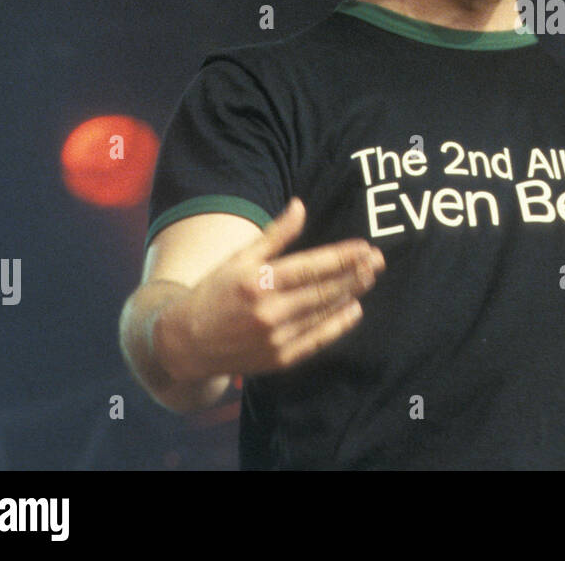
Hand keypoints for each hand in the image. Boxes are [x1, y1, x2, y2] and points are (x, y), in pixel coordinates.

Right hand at [163, 198, 384, 379]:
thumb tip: (301, 205)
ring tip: (369, 278)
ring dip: (351, 294)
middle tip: (378, 261)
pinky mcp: (279, 359)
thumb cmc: (215, 292)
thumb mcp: (240, 258)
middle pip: (324, 289)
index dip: (343, 256)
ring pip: (324, 312)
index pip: (312, 266)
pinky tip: (354, 309)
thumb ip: (275, 234)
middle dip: (356, 273)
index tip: (366, 247)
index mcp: (259, 281)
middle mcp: (269, 311)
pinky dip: (338, 324)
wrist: (186, 343)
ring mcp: (275, 338)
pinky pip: (317, 339)